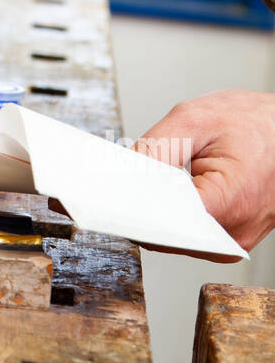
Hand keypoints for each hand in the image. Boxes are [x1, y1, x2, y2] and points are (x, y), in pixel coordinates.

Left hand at [135, 89, 274, 253]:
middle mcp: (232, 234)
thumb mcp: (195, 119)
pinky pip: (188, 232)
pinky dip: (173, 213)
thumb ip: (153, 149)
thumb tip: (121, 176)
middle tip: (123, 179)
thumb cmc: (255, 122)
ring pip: (174, 236)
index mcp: (228, 203)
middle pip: (165, 233)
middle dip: (140, 206)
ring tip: (153, 180)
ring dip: (157, 210)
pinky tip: (168, 192)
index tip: (107, 192)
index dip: (131, 204)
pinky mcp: (228, 240)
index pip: (162, 221)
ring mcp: (231, 242)